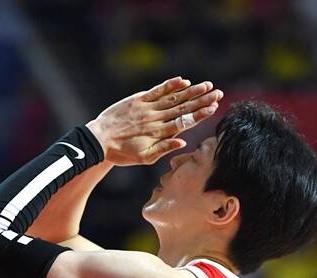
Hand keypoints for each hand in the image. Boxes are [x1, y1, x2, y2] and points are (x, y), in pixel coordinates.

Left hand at [86, 77, 222, 165]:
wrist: (99, 140)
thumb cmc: (122, 153)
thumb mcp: (144, 158)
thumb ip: (164, 149)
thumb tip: (183, 142)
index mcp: (158, 134)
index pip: (183, 122)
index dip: (199, 114)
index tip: (213, 108)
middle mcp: (155, 118)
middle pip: (182, 108)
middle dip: (201, 101)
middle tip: (217, 93)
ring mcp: (146, 107)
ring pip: (173, 98)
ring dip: (191, 91)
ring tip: (206, 86)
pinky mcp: (137, 100)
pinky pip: (157, 91)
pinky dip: (170, 85)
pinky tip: (183, 80)